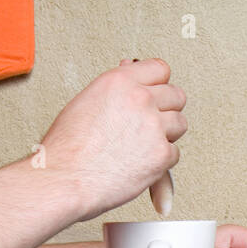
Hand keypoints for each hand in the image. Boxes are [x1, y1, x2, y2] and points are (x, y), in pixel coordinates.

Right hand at [40, 58, 186, 220]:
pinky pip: (175, 153)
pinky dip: (162, 161)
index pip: (160, 69)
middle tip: (153, 122)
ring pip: (180, 123)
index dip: (157, 84)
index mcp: (120, 81)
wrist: (66, 178)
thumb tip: (131, 79)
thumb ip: (116, 91)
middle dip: (167, 108)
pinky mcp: (162, 154)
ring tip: (145, 144)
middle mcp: (140, 99)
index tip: (155, 93)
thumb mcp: (87, 102)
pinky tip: (141, 163)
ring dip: (167, 134)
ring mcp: (153, 126)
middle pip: (176, 95)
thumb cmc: (68, 147)